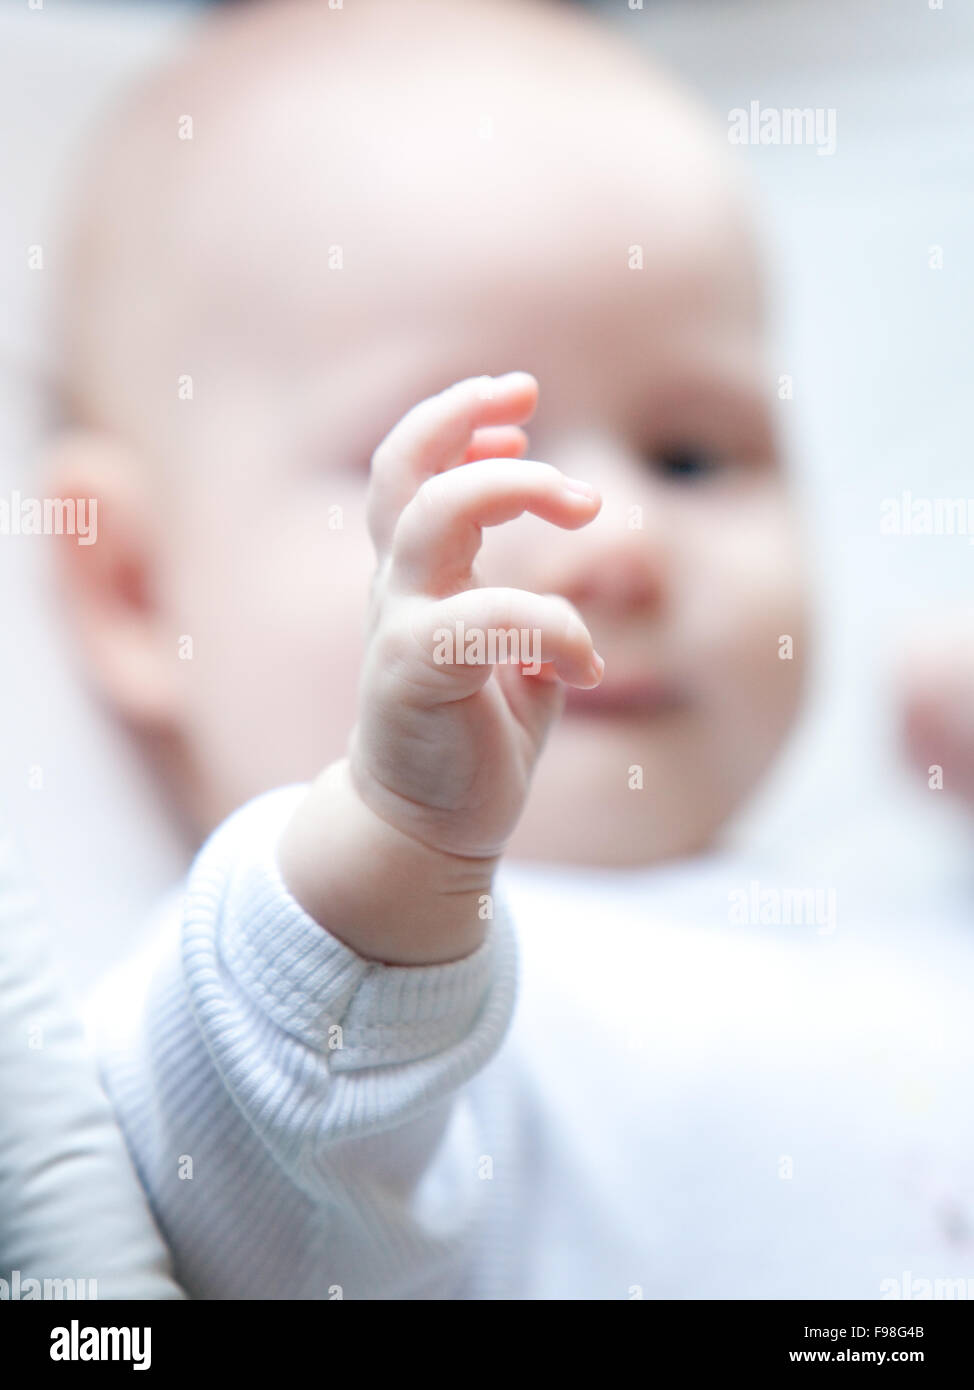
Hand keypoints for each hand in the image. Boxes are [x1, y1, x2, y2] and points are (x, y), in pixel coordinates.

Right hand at [278, 372, 601, 962]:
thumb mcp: (507, 648)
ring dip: (516, 488)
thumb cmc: (473, 733)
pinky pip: (483, 620)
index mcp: (420, 577)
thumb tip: (581, 540)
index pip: (413, 470)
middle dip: (464, 419)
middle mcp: (398, 590)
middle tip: (530, 404)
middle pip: (404, 472)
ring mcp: (397, 630)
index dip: (455, 421)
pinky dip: (551, 627)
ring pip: (431, 518)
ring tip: (586, 510)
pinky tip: (585, 668)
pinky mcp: (409, 679)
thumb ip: (528, 592)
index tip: (517, 404)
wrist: (427, 828)